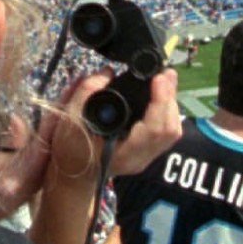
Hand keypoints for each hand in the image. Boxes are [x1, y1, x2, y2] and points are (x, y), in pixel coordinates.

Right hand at [48, 68, 181, 182]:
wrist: (72, 171)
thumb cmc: (70, 146)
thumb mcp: (71, 117)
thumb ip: (87, 92)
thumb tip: (108, 72)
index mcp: (123, 154)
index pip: (154, 129)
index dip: (161, 101)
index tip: (159, 77)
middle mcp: (139, 159)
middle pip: (169, 129)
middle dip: (169, 98)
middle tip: (165, 73)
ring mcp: (146, 157)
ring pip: (172, 131)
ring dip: (171, 104)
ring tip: (164, 81)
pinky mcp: (148, 152)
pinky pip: (167, 132)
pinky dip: (167, 111)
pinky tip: (161, 96)